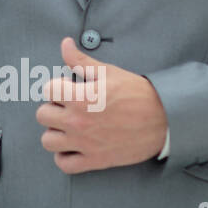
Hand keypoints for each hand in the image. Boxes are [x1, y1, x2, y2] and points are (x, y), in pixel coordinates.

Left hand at [35, 37, 167, 173]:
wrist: (164, 120)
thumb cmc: (137, 94)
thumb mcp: (108, 72)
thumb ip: (80, 60)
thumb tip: (65, 43)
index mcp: (80, 97)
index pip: (47, 89)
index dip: (57, 86)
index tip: (69, 89)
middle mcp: (78, 121)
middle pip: (42, 115)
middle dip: (53, 108)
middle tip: (68, 107)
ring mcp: (85, 143)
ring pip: (48, 141)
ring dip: (55, 133)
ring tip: (68, 127)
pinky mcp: (95, 160)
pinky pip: (65, 164)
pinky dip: (64, 156)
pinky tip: (73, 146)